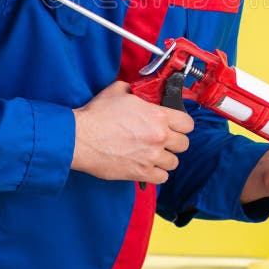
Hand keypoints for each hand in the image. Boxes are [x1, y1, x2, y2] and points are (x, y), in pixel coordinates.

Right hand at [71, 80, 193, 183]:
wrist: (80, 137)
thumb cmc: (97, 115)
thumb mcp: (118, 91)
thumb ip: (134, 90)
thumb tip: (136, 91)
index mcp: (158, 116)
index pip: (188, 124)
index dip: (182, 124)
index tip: (176, 126)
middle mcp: (159, 137)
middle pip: (184, 144)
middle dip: (175, 142)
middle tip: (164, 140)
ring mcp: (152, 157)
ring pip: (174, 162)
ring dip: (166, 158)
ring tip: (154, 154)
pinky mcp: (141, 173)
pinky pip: (162, 178)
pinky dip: (157, 174)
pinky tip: (148, 166)